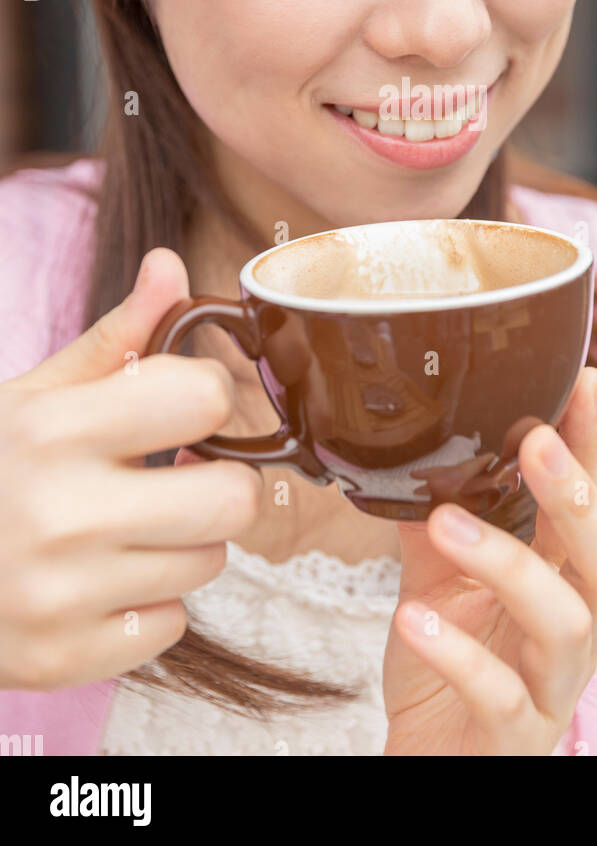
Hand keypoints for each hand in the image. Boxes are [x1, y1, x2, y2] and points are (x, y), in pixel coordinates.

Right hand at [0, 248, 261, 690]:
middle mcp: (60, 513)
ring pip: (208, 563)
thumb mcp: (35, 396)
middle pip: (232, 500)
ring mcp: (62, 594)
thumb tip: (172, 266)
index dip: (205, 400)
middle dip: (215, 485)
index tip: (179, 411)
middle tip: (173, 480)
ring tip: (122, 531)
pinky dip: (148, 606)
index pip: (204, 398)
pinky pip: (171, 625)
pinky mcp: (64, 658)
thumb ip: (117, 338)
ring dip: (181, 546)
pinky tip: (99, 584)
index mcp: (55, 429)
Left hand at [382, 366, 596, 754]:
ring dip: (508, 564)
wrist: (429, 765)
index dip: (589, 444)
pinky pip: (500, 695)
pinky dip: (457, 653)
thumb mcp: (434, 583)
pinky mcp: (515, 738)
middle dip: (578, 497)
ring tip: (447, 523)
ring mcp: (551, 687)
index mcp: (559, 584)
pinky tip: (411, 620)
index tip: (580, 380)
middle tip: (535, 439)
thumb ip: (433, 519)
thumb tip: (407, 444)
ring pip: (563, 622)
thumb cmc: (443, 672)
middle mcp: (572, 633)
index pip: (586, 505)